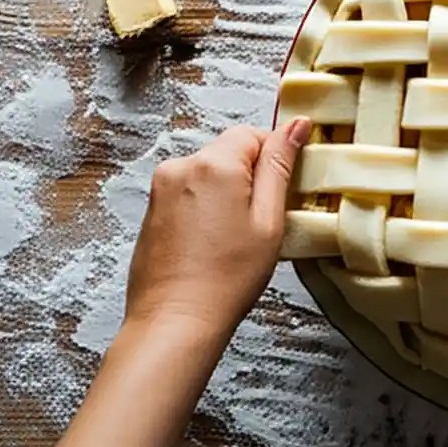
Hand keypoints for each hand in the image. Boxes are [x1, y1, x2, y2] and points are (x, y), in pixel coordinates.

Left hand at [125, 119, 310, 335]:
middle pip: (229, 152)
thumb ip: (280, 166)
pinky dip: (206, 209)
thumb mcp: (268, 220)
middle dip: (250, 177)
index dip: (275, 157)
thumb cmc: (227, 278)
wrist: (175, 321)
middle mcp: (180, 167)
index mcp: (213, 164)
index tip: (284, 188)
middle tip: (262, 220)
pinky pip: (189, 193)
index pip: (253, 134)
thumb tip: (296, 125)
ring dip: (227, 194)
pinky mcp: (151, 209)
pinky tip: (213, 243)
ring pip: (209, 174)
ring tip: (235, 237)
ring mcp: (160, 189)